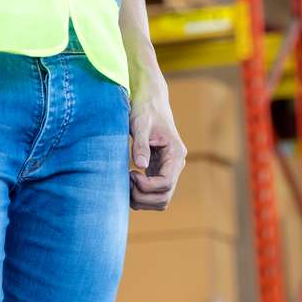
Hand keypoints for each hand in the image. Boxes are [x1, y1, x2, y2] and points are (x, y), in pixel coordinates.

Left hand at [128, 87, 186, 210]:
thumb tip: (140, 165)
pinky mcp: (159, 171)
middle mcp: (176, 164)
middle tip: (125, 181)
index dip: (147, 186)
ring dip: (141, 199)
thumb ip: (141, 144)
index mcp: (175, 153)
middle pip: (164, 197)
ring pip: (160, 200)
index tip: (131, 174)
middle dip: (142, 196)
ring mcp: (169, 169)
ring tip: (125, 183)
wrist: (150, 100)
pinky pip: (154, 193)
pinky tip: (128, 181)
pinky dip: (141, 195)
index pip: (166, 183)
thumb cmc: (145, 109)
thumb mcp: (140, 123)